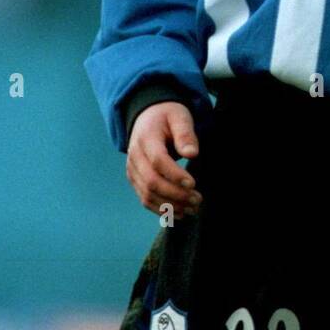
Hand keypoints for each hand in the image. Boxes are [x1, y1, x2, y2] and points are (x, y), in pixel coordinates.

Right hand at [126, 101, 201, 219]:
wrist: (147, 117)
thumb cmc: (167, 116)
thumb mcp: (179, 116)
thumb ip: (185, 134)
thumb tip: (192, 154)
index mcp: (146, 138)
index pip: (158, 161)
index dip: (175, 175)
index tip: (193, 183)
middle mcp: (135, 156)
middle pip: (152, 182)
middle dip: (176, 195)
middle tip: (197, 200)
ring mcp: (133, 170)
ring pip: (147, 195)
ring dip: (170, 206)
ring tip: (192, 209)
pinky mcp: (135, 179)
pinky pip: (145, 199)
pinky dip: (161, 209)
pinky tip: (179, 213)